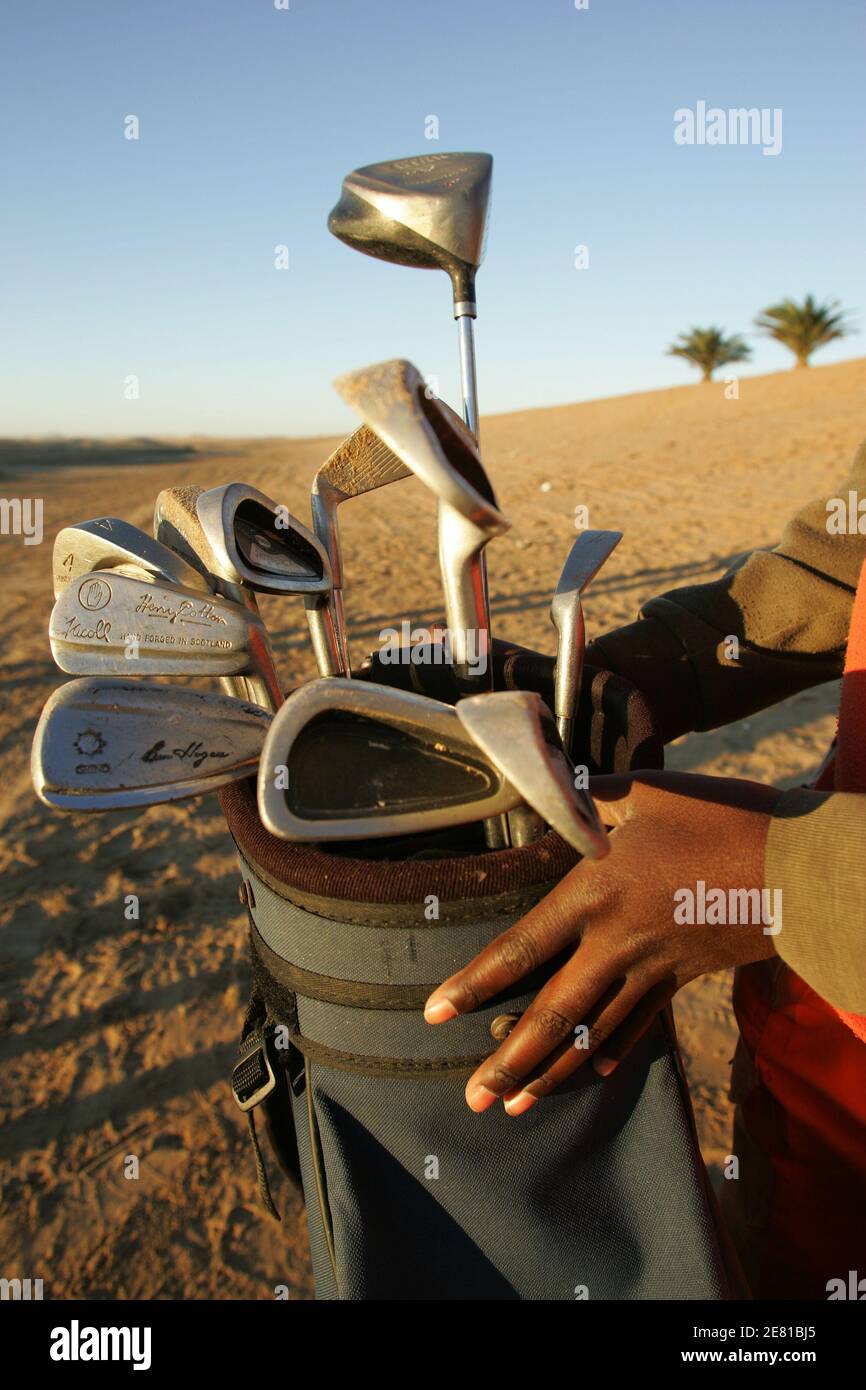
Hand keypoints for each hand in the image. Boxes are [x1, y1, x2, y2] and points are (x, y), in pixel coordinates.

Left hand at [424, 770, 781, 1113]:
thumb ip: (592, 797)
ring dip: (551, 1073)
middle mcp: (615, 943)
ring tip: (515, 1106)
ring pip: (590, 1033)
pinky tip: (592, 1072)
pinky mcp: (683, 979)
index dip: (474, 985)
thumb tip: (556, 789)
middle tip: (472, 1098)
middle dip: (508, 1061)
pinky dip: (611, 1051)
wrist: (798, 868)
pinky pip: (639, 1026)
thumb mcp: (649, 793)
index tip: (435, 1014)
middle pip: (551, 1013)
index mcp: (595, 894)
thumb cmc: (722, 820)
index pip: (521, 949)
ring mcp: (652, 969)